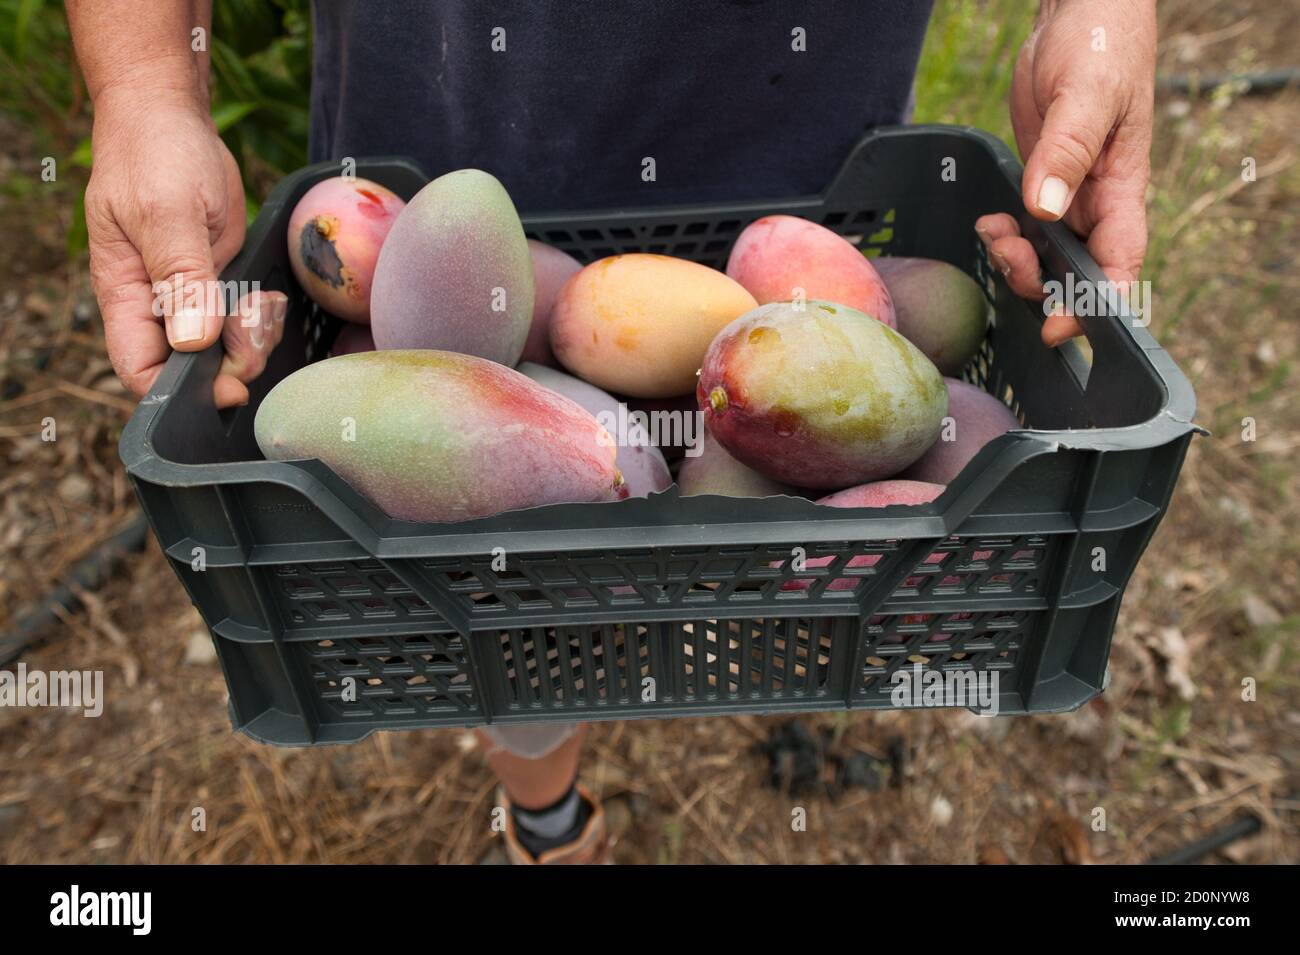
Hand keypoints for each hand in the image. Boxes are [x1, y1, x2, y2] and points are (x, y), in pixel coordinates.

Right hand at [85, 85, 276, 406]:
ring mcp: (189, 294)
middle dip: (231, 361)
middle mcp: (154, 303)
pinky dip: (262, 318)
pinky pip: (243, 320)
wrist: (171, 118)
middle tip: (257, 328)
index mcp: (124, 294)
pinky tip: (269, 298)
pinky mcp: (219, 281)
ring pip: (224, 348)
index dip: (179, 392)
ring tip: (263, 305)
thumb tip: (192, 341)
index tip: (227, 387)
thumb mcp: (168, 212)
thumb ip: (182, 277)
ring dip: (252, 338)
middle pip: (191, 367)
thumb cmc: (154, 155)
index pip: (139, 369)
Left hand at [976, 0, 1155, 346]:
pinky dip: (1005, 236)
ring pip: (1046, 255)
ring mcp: (1069, 193)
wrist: (1077, 12)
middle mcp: (1098, 200)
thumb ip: (1067, 152)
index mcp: (1123, 188)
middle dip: (1040, 284)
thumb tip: (1047, 209)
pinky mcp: (1043, 180)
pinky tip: (989, 223)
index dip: (1093, 305)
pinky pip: (1026, 229)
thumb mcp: (1086, 95)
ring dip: (1017, 261)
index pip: (1118, 264)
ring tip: (994, 233)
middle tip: (1007, 258)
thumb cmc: (1100, 44)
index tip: (1061, 328)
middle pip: (1076, 272)